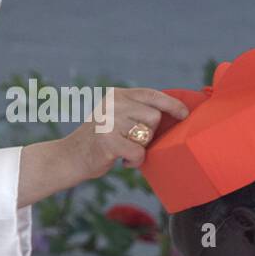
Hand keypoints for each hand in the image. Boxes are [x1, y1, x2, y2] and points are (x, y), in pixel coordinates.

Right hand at [17, 88, 189, 207]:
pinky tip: (121, 160)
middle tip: (131, 140)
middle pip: (154, 117)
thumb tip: (175, 112)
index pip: (151, 94)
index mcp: (116, 95)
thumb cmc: (101, 140)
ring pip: (147, 135)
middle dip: (149, 133)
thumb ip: (137, 110)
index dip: (172, 104)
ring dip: (140, 148)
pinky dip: (134, 161)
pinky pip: (138, 152)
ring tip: (123, 149)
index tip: (184, 114)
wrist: (70, 157)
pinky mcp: (108, 141)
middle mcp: (112, 104)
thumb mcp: (116, 116)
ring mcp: (109, 121)